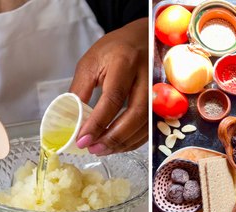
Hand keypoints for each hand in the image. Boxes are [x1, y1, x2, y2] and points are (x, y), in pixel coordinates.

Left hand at [70, 18, 147, 155]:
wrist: (143, 38)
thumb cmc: (114, 49)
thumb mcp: (91, 62)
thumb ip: (81, 89)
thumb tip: (73, 120)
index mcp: (124, 62)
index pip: (113, 98)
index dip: (97, 122)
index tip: (82, 140)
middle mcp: (146, 76)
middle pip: (135, 114)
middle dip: (114, 137)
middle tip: (94, 149)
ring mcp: (158, 90)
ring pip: (145, 124)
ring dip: (124, 142)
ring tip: (103, 150)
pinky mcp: (163, 101)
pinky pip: (151, 126)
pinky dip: (135, 140)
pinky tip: (119, 144)